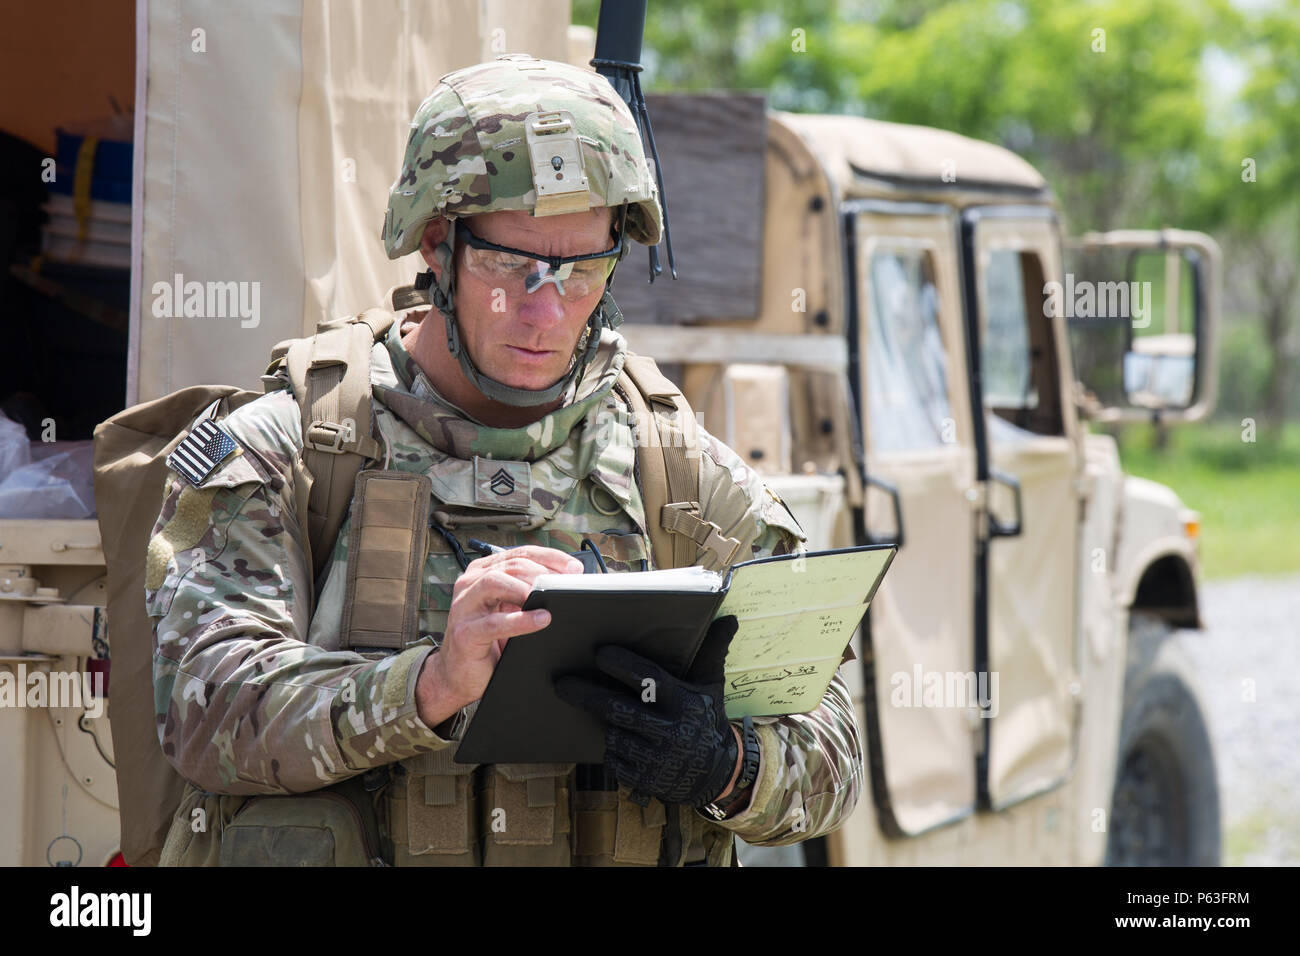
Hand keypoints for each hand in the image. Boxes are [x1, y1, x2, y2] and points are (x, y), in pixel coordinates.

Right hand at [416, 546, 582, 727]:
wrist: (459, 675)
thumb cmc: (488, 641)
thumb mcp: (510, 611)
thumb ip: (527, 594)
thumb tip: (566, 584)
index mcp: (483, 572)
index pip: (520, 554)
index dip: (550, 557)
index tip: (574, 568)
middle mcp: (470, 584)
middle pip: (511, 565)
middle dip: (544, 572)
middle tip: (567, 584)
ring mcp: (464, 606)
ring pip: (496, 582)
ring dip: (527, 588)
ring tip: (549, 599)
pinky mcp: (465, 632)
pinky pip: (494, 622)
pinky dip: (521, 620)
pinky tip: (541, 620)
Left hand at [553, 617, 741, 807]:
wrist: (714, 773)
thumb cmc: (706, 718)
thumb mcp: (711, 685)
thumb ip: (713, 651)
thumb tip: (727, 619)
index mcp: (685, 703)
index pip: (649, 680)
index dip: (623, 665)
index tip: (600, 653)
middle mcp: (670, 732)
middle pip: (618, 709)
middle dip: (586, 694)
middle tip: (561, 682)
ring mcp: (656, 760)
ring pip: (613, 733)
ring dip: (603, 722)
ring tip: (597, 710)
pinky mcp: (645, 780)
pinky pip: (613, 760)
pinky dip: (611, 748)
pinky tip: (616, 738)